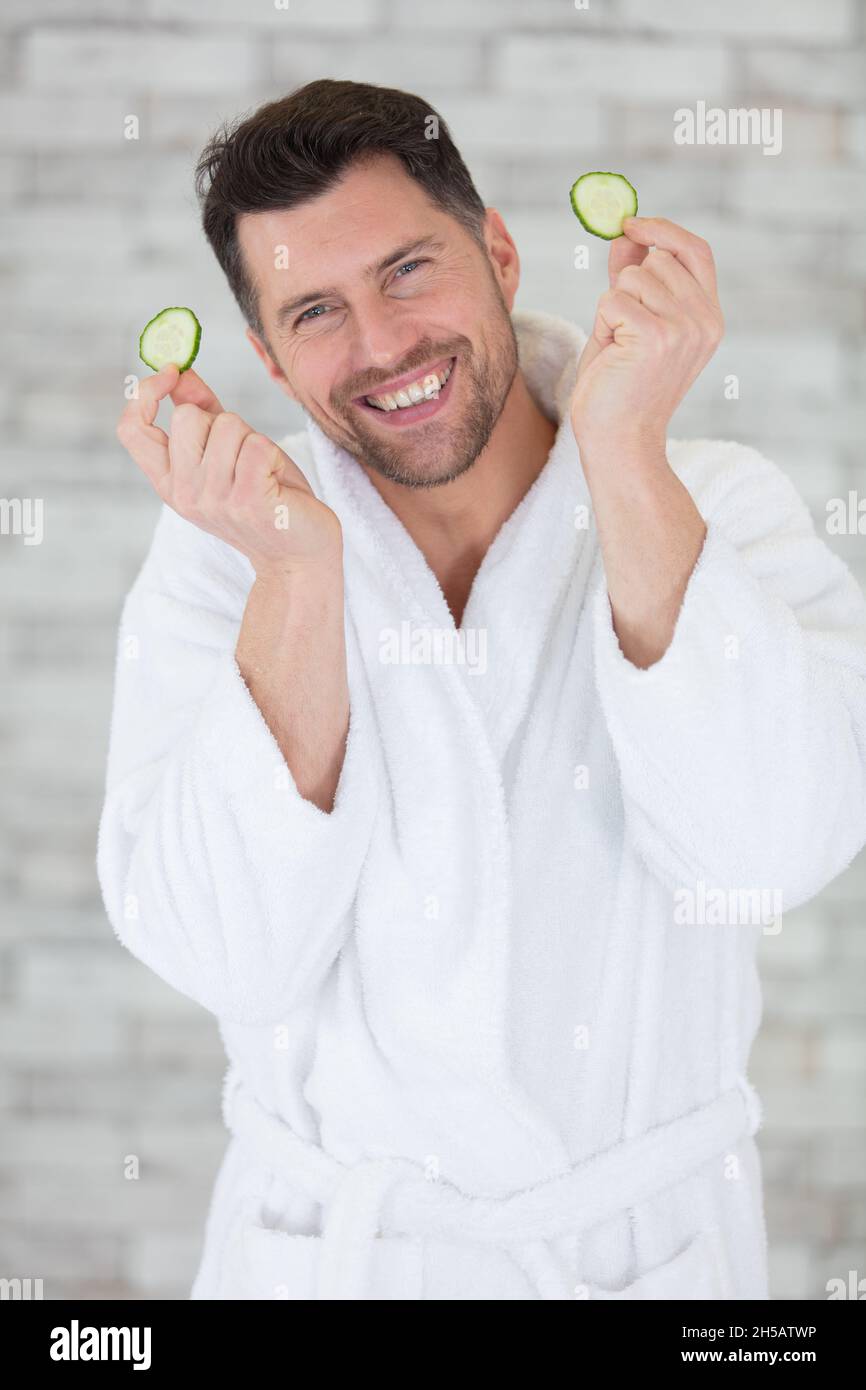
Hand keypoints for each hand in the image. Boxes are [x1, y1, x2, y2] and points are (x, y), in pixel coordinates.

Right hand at [116, 365, 342, 576]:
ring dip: (255, 441)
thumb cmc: (267, 499)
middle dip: (224, 423)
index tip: (171, 373)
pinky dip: (274, 455)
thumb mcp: (226, 455)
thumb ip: (201, 412)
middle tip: (244, 459)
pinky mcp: (247, 501)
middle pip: (187, 417)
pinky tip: (277, 483)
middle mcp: (184, 494)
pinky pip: (257, 445)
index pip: (130, 430)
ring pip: (227, 426)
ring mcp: (214, 500)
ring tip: (265, 475)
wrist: (298, 557)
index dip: (145, 394)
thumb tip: (180, 372)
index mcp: (170, 483)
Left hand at [571, 216, 724, 458]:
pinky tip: (612, 356)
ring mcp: (683, 327)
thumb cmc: (621, 386)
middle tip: (624, 333)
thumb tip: (627, 235)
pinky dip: (602, 325)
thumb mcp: (631, 324)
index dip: (663, 231)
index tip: (630, 225)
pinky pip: (611, 300)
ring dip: (611, 309)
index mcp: (710, 316)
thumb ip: (634, 279)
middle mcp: (705, 319)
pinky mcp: (655, 336)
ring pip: (630, 279)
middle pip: (655, 260)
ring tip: (619, 348)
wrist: (619, 441)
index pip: (695, 250)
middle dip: (626, 288)